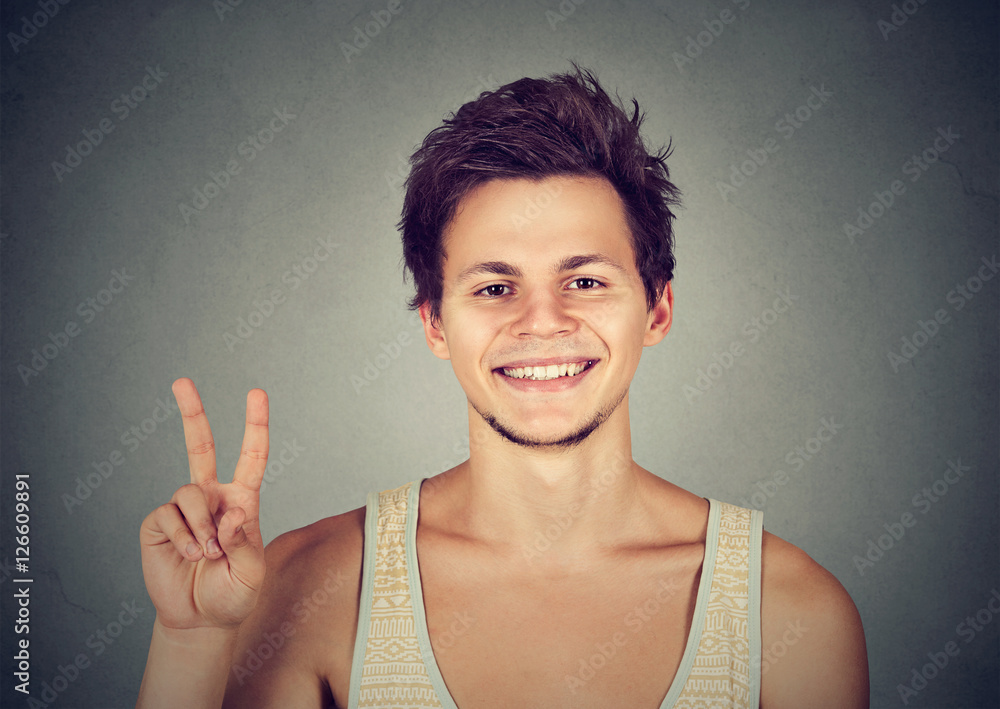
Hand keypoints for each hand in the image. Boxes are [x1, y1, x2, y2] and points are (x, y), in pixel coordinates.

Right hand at [139, 378, 268, 630]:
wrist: (201, 619)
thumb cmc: (234, 593)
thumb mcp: (252, 572)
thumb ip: (246, 542)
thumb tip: (229, 512)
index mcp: (242, 500)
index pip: (252, 456)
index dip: (255, 424)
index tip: (256, 392)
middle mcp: (212, 497)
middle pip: (200, 446)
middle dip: (192, 412)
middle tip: (181, 381)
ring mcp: (184, 508)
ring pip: (190, 492)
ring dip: (201, 526)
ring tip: (207, 554)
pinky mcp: (160, 522)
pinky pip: (170, 515)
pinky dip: (183, 538)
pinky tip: (188, 555)